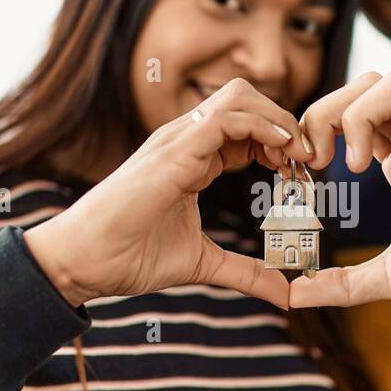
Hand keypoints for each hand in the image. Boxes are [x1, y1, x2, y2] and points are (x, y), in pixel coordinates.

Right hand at [25, 79, 310, 308]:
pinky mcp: (173, 152)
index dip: (280, 143)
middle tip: (306, 161)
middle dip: (285, 120)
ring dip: (278, 120)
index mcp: (192, 157)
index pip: (246, 127)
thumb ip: (246, 273)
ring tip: (298, 156)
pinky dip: (261, 128)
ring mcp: (178, 140)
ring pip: (239, 97)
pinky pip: (225, 119)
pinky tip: (281, 154)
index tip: (300, 176)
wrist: (84, 260)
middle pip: (247, 98)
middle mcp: (185, 140)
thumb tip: (286, 294)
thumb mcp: (203, 264)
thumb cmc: (129, 256)